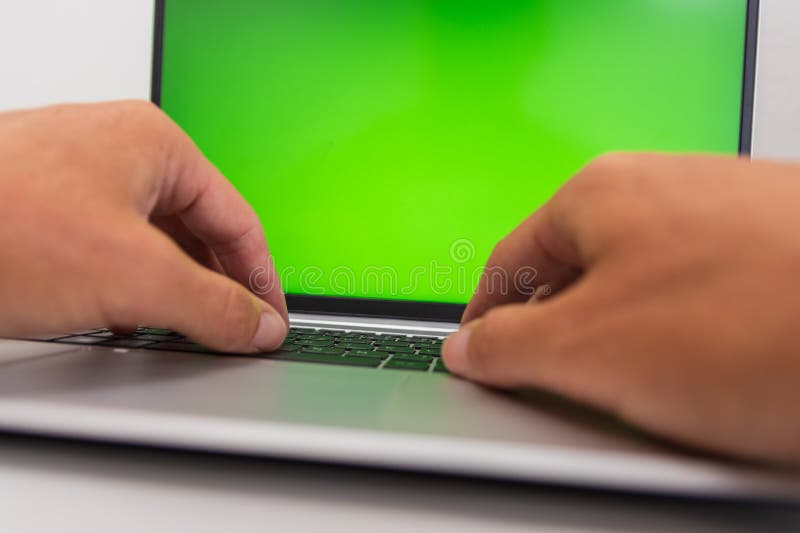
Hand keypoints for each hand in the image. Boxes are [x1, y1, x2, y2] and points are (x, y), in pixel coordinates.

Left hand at [0, 101, 287, 351]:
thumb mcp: (134, 277)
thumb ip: (215, 306)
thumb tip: (259, 324)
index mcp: (155, 145)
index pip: (238, 220)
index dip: (262, 279)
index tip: (270, 320)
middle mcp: (116, 151)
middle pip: (196, 231)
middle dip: (212, 287)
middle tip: (228, 333)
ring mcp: (75, 177)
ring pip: (150, 243)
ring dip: (167, 291)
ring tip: (173, 330)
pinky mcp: (41, 208)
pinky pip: (108, 249)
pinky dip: (124, 287)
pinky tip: (118, 317)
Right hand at [443, 153, 799, 463]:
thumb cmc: (756, 326)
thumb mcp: (588, 350)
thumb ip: (508, 347)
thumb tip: (469, 348)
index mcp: (599, 194)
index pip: (509, 262)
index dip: (483, 320)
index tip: (479, 359)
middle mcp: (663, 189)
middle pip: (579, 275)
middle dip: (565, 336)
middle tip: (568, 389)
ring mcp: (726, 215)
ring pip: (646, 292)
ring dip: (634, 346)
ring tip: (661, 392)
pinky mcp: (779, 250)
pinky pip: (706, 302)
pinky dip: (696, 344)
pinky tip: (723, 378)